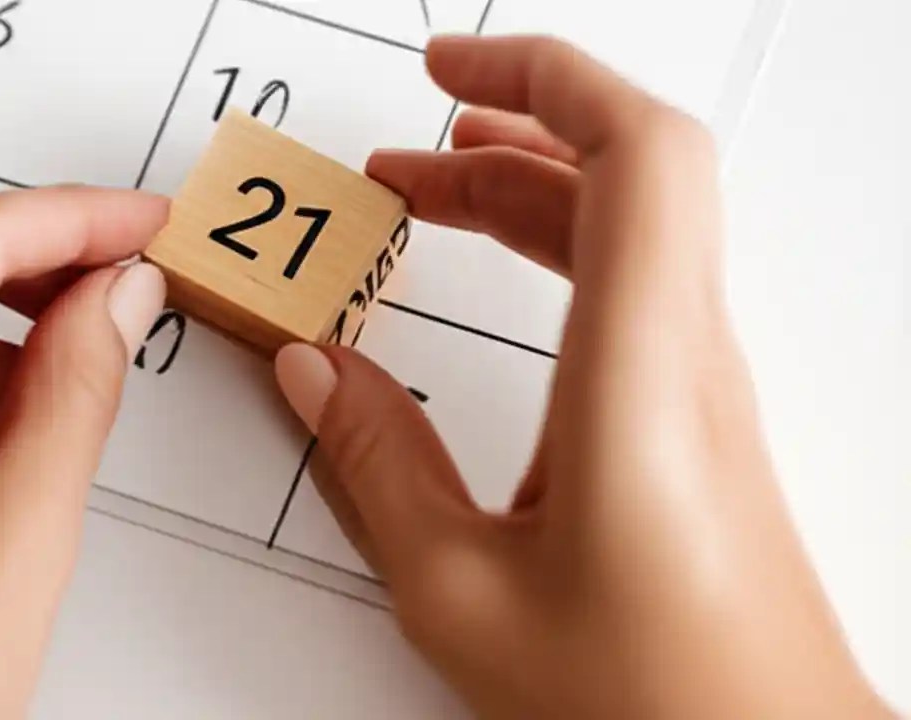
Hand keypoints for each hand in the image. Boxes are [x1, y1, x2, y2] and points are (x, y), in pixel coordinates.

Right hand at [273, 35, 892, 718]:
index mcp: (639, 377)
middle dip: (507, 128)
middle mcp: (688, 359)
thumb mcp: (461, 592)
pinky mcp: (692, 413)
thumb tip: (321, 374)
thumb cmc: (650, 703)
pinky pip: (630, 281)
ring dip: (526, 185)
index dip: (547, 76)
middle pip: (625, 171)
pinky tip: (495, 284)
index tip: (450, 68)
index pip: (636, 152)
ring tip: (427, 194)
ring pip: (630, 223)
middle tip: (404, 149)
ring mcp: (700, 382)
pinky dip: (555, 246)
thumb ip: (377, 466)